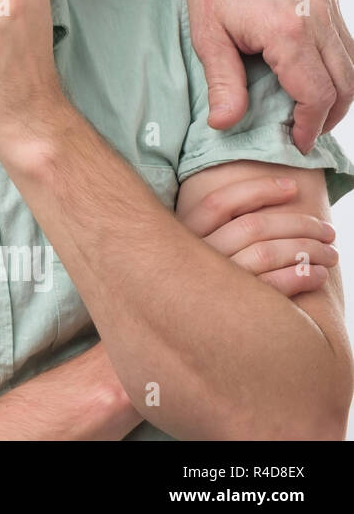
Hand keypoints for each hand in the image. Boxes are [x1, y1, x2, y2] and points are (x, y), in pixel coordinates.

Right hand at [175, 173, 336, 295]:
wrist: (199, 326)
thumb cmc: (209, 279)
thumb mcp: (203, 244)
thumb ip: (224, 223)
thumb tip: (277, 193)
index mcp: (184, 234)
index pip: (219, 202)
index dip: (258, 190)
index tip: (293, 187)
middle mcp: (194, 257)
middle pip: (252, 227)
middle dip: (299, 224)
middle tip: (328, 231)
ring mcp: (211, 285)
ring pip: (266, 254)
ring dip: (307, 250)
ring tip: (330, 253)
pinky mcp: (231, 310)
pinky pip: (272, 287)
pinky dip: (301, 277)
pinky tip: (317, 275)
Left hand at [179, 0, 353, 152]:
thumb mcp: (208, 37)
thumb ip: (223, 84)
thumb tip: (224, 125)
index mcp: (289, 31)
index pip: (317, 94)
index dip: (310, 125)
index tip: (298, 143)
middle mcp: (319, 17)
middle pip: (345, 83)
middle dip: (330, 116)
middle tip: (307, 133)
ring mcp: (329, 4)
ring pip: (352, 63)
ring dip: (338, 92)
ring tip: (311, 112)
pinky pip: (345, 41)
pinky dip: (337, 66)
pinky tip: (312, 77)